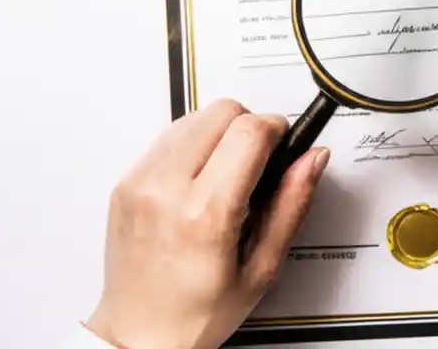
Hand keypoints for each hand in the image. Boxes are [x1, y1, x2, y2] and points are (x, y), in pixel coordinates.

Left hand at [84, 99, 329, 348]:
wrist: (138, 334)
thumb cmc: (195, 314)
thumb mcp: (260, 269)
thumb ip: (291, 205)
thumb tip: (312, 159)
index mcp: (204, 214)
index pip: (250, 132)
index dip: (277, 129)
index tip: (285, 144)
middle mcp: (165, 189)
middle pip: (221, 111)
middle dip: (249, 127)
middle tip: (257, 164)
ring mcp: (139, 182)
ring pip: (193, 116)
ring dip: (219, 133)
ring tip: (226, 176)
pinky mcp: (124, 181)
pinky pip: (167, 136)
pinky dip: (191, 145)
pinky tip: (199, 180)